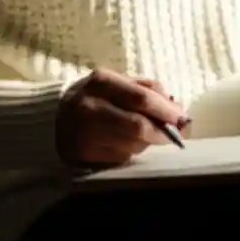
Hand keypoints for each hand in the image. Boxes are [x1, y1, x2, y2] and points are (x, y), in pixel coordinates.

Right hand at [56, 69, 189, 166]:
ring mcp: (85, 134)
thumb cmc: (96, 97)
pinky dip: (131, 152)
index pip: (142, 98)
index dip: (167, 111)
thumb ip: (147, 89)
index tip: (184, 118)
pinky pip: (121, 158)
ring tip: (146, 135)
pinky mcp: (84, 156)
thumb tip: (176, 106)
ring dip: (148, 143)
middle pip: (139, 126)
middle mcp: (91, 108)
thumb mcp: (118, 83)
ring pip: (133, 145)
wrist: (55, 119)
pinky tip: (126, 144)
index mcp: (102, 82)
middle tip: (175, 134)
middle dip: (163, 132)